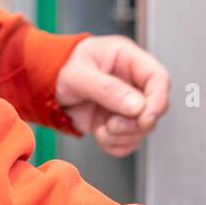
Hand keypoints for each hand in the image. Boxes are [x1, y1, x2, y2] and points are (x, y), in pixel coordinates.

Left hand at [55, 35, 170, 156]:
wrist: (47, 86)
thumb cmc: (61, 68)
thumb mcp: (78, 74)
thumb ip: (107, 88)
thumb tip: (137, 106)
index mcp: (128, 59)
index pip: (158, 78)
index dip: (158, 100)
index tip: (145, 118)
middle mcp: (134, 82)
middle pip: (155, 108)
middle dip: (136, 124)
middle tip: (112, 125)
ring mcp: (129, 104)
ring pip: (143, 129)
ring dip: (123, 136)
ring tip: (102, 129)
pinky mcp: (121, 122)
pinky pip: (129, 141)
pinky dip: (116, 144)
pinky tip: (100, 134)